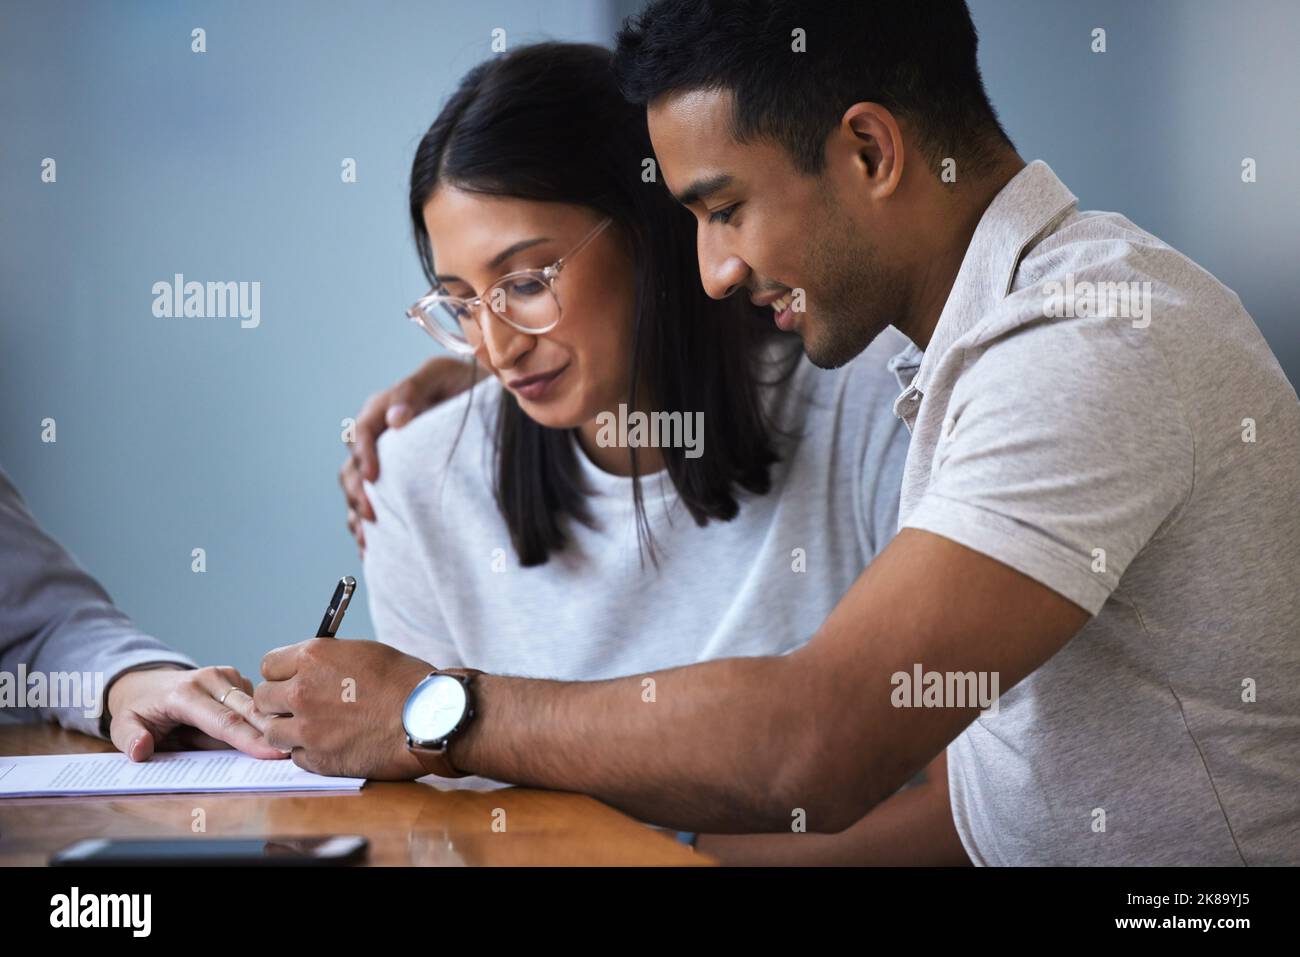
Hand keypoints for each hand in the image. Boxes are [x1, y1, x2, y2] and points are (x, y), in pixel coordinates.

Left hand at [105, 665, 285, 761]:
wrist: (145, 682)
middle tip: (294, 752)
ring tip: (272, 748)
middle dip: (272, 731)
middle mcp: (210, 678)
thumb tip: (140, 751)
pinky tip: (260, 734)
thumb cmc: (139, 709)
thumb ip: (130, 739)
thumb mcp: (123, 726)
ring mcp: (227, 675)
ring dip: (264, 728)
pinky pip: (254, 704)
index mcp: (184, 694)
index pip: (223, 721)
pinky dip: (259, 721)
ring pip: (255, 707)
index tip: (273, 753)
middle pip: (249, 710)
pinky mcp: (237, 679)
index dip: (249, 739)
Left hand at [250, 637, 433, 778]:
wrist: (428, 717)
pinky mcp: (318, 759)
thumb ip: (327, 660)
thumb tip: (310, 669)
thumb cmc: (406, 681)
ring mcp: (307, 728)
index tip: (293, 680)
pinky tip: (332, 744)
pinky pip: (296, 756)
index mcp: (313, 657)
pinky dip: (309, 752)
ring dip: (289, 729)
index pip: (268, 665)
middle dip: (279, 702)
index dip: (282, 673)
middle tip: (302, 706)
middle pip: (263, 698)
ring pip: (272, 730)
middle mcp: (301, 691)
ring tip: (315, 728)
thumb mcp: (364, 652)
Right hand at [340, 356, 474, 553]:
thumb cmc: (464, 383)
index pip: (362, 431)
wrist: (486, 402)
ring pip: (356, 489)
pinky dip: (366, 525)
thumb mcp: (442, 375)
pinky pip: (371, 503)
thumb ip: (414, 390)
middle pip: (352, 466)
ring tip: (368, 538)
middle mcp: (379, 436)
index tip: (374, 477)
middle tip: (373, 515)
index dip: (364, 455)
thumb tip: (395, 419)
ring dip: (357, 513)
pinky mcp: (395, 481)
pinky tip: (372, 548)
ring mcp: (386, 460)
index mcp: (384, 408)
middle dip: (357, 492)